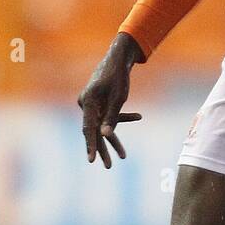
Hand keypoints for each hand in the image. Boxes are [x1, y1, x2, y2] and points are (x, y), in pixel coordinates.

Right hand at [78, 33, 143, 167]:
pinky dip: (121, 118)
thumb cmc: (118, 76)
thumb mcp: (118, 98)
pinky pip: (107, 116)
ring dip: (113, 140)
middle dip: (104, 148)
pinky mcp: (97, 103)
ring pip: (101, 126)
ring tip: (123, 156)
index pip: (88, 128)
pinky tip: (138, 116)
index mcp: (87, 101)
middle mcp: (85, 103)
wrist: (118, 58)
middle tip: (109, 166)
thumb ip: (112, 117)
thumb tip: (106, 136)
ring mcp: (90, 103)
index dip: (91, 145)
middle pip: (94, 130)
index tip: (92, 160)